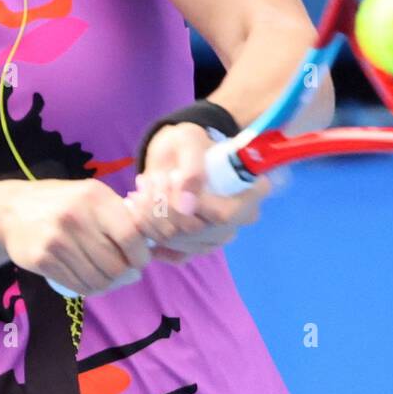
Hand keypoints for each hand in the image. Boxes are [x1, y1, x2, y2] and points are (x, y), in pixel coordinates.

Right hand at [0, 179, 151, 296]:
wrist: (13, 210)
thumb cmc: (64, 204)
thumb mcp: (92, 197)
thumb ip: (120, 217)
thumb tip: (154, 248)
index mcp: (95, 198)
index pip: (130, 236)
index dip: (140, 256)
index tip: (140, 262)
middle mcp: (76, 217)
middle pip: (115, 264)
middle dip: (125, 275)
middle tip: (126, 274)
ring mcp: (57, 240)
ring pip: (97, 279)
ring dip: (108, 285)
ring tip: (109, 278)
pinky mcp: (42, 259)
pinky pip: (77, 285)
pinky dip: (89, 289)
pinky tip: (91, 281)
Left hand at [126, 122, 271, 265]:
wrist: (176, 155)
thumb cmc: (188, 143)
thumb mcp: (189, 141)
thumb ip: (192, 168)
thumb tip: (187, 204)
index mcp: (252, 191)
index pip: (224, 214)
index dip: (195, 205)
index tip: (170, 177)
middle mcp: (240, 219)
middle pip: (197, 231)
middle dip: (164, 207)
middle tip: (146, 180)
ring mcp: (219, 236)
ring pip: (180, 241)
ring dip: (151, 216)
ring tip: (141, 190)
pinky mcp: (198, 246)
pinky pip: (174, 252)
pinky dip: (151, 234)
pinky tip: (140, 213)